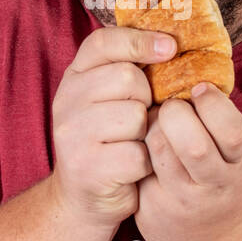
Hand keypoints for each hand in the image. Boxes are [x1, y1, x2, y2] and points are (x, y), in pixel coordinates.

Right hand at [50, 26, 176, 230]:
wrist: (83, 199)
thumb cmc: (108, 142)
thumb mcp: (108, 100)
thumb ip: (128, 71)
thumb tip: (174, 42)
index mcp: (73, 78)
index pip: (103, 43)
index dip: (139, 40)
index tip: (170, 48)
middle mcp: (67, 102)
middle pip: (128, 79)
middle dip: (146, 99)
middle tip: (138, 117)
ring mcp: (73, 135)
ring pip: (136, 117)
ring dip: (147, 133)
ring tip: (133, 143)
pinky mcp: (88, 167)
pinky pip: (139, 153)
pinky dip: (146, 163)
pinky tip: (132, 168)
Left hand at [135, 83, 241, 240]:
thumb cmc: (222, 186)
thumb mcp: (234, 158)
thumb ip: (220, 122)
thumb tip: (197, 66)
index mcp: (237, 167)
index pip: (231, 132)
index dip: (212, 104)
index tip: (199, 89)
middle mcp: (212, 188)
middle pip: (192, 145)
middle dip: (175, 114)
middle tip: (170, 106)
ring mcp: (180, 202)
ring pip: (157, 151)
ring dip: (151, 125)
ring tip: (155, 120)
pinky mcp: (151, 210)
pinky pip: (137, 166)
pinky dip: (136, 145)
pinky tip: (140, 141)